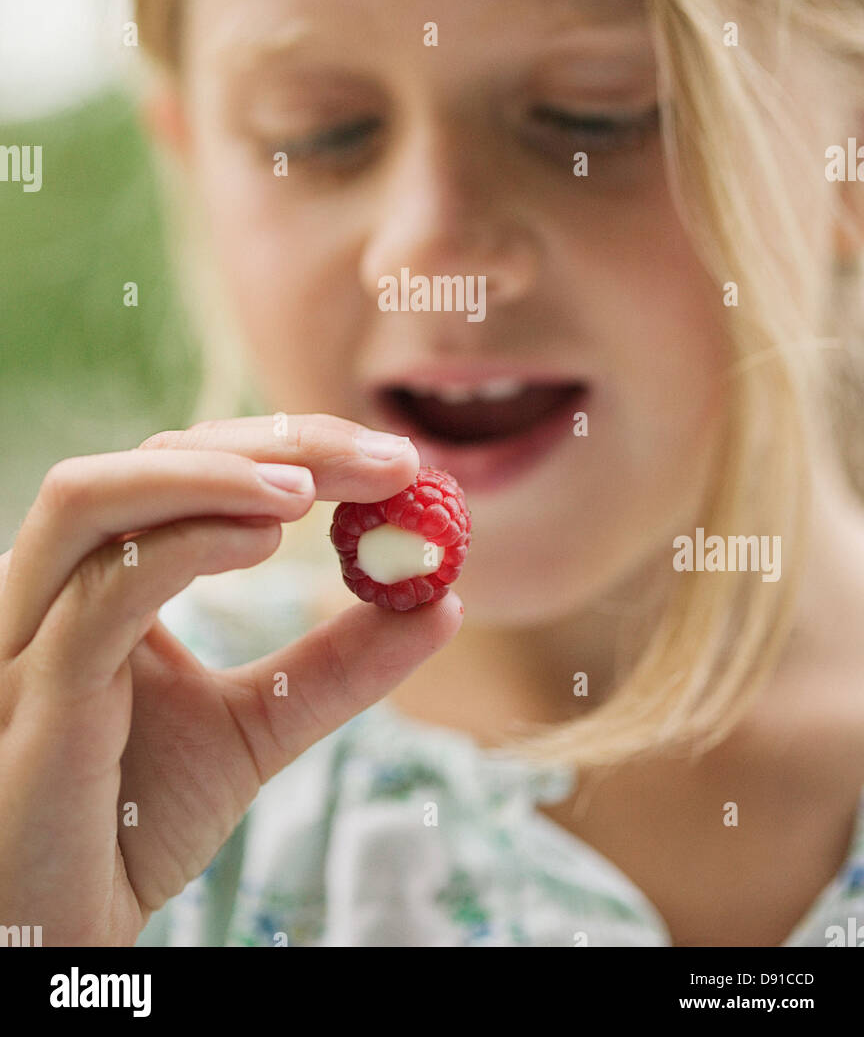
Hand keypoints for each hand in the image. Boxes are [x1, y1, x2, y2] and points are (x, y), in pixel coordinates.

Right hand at [0, 414, 462, 944]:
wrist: (66, 935)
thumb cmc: (132, 827)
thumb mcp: (257, 725)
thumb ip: (335, 663)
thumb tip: (440, 601)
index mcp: (94, 578)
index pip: (185, 468)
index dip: (292, 448)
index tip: (400, 465)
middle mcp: (46, 587)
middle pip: (149, 459)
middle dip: (278, 446)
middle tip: (391, 464)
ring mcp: (24, 636)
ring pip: (93, 498)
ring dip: (216, 474)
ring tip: (316, 490)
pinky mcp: (30, 700)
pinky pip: (99, 597)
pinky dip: (184, 546)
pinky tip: (268, 541)